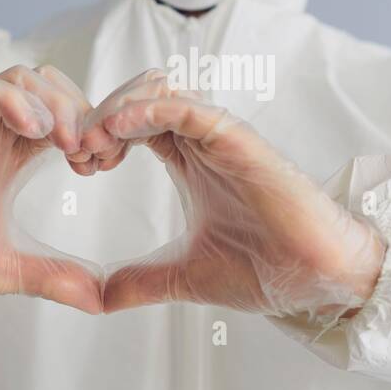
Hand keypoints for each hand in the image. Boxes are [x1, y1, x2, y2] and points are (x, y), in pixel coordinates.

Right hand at [0, 66, 102, 312]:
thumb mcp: (5, 268)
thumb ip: (52, 277)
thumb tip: (100, 302)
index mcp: (14, 155)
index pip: (69, 119)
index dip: (94, 132)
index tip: (104, 165)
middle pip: (54, 90)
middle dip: (83, 113)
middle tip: (93, 153)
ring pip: (24, 79)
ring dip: (55, 103)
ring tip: (66, 143)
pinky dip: (13, 97)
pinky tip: (33, 130)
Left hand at [90, 71, 385, 323]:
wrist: (314, 278)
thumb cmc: (264, 268)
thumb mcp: (182, 277)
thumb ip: (137, 282)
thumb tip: (93, 299)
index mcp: (187, 159)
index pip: (129, 122)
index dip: (96, 133)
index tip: (77, 165)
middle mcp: (201, 140)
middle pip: (135, 96)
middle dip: (97, 116)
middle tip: (76, 153)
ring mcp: (219, 136)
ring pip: (156, 89)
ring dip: (116, 109)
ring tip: (94, 146)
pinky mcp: (237, 139)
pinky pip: (186, 106)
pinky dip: (146, 110)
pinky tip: (117, 131)